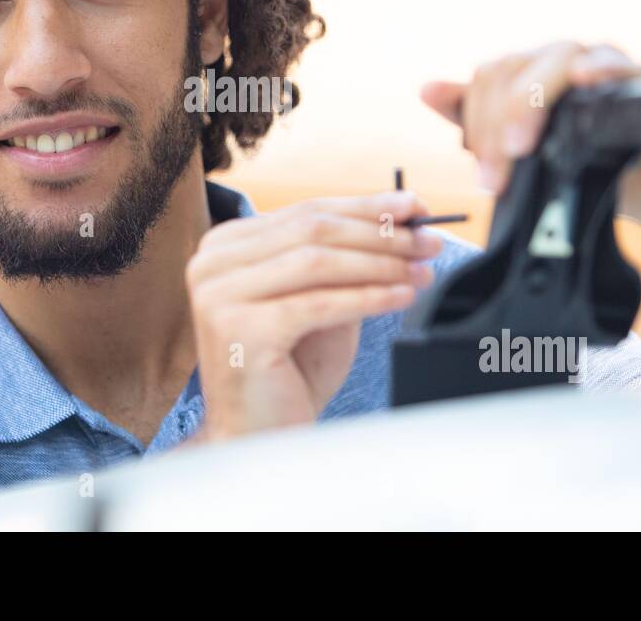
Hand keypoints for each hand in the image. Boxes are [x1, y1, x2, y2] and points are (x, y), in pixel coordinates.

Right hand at [185, 192, 442, 440]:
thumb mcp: (319, 299)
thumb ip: (345, 259)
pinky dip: (368, 296)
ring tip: (421, 270)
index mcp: (225, 246)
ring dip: (379, 263)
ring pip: (317, 261)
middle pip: (313, 230)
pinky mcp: (241, 329)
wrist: (257, 433)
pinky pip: (320, 303)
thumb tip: (401, 215)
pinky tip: (401, 296)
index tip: (414, 207)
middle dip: (380, 233)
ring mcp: (220, 295)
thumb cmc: (289, 369)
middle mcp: (212, 264)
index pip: (306, 211)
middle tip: (428, 240)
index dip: (365, 207)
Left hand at [419, 41, 640, 244]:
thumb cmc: (607, 178)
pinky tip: (585, 82)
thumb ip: (482, 125)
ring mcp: (613, 67)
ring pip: (557, 63)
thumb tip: (428, 88)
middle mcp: (573, 63)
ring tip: (521, 150)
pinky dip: (602, 70)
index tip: (481, 172)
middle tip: (495, 178)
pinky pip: (623, 68)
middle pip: (516, 68)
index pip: (491, 76)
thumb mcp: (533, 158)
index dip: (475, 120)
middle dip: (495, 124)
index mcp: (541, 75)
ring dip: (529, 105)